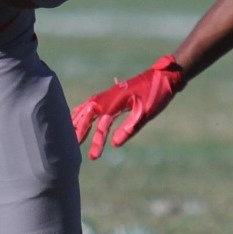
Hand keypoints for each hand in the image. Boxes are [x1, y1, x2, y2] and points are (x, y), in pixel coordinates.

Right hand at [71, 56, 185, 158]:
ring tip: (70, 134)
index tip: (93, 157)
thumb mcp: (145, 113)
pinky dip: (81, 110)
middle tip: (72, 146)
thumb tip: (115, 144)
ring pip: (86, 108)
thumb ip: (129, 128)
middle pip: (87, 115)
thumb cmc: (155, 95)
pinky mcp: (110, 94)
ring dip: (77, 121)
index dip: (97, 142)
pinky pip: (90, 103)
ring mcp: (107, 94)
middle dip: (78, 131)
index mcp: (115, 102)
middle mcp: (107, 97)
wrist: (162, 77)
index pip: (102, 126)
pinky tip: (75, 115)